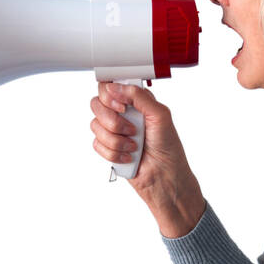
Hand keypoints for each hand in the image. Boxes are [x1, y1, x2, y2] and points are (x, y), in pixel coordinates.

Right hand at [90, 81, 205, 236]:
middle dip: (112, 120)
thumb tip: (114, 87)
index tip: (121, 106)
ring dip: (116, 139)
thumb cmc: (168, 148)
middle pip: (97, 103)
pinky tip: (128, 156)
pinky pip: (96, 144)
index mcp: (135, 101)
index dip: (110, 94)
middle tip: (130, 129)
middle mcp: (122, 114)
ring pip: (95, 125)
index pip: (110, 86)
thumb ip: (138, 96)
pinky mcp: (108, 148)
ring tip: (133, 145)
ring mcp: (114, 131)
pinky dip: (114, 152)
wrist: (164, 177)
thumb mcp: (160, 115)